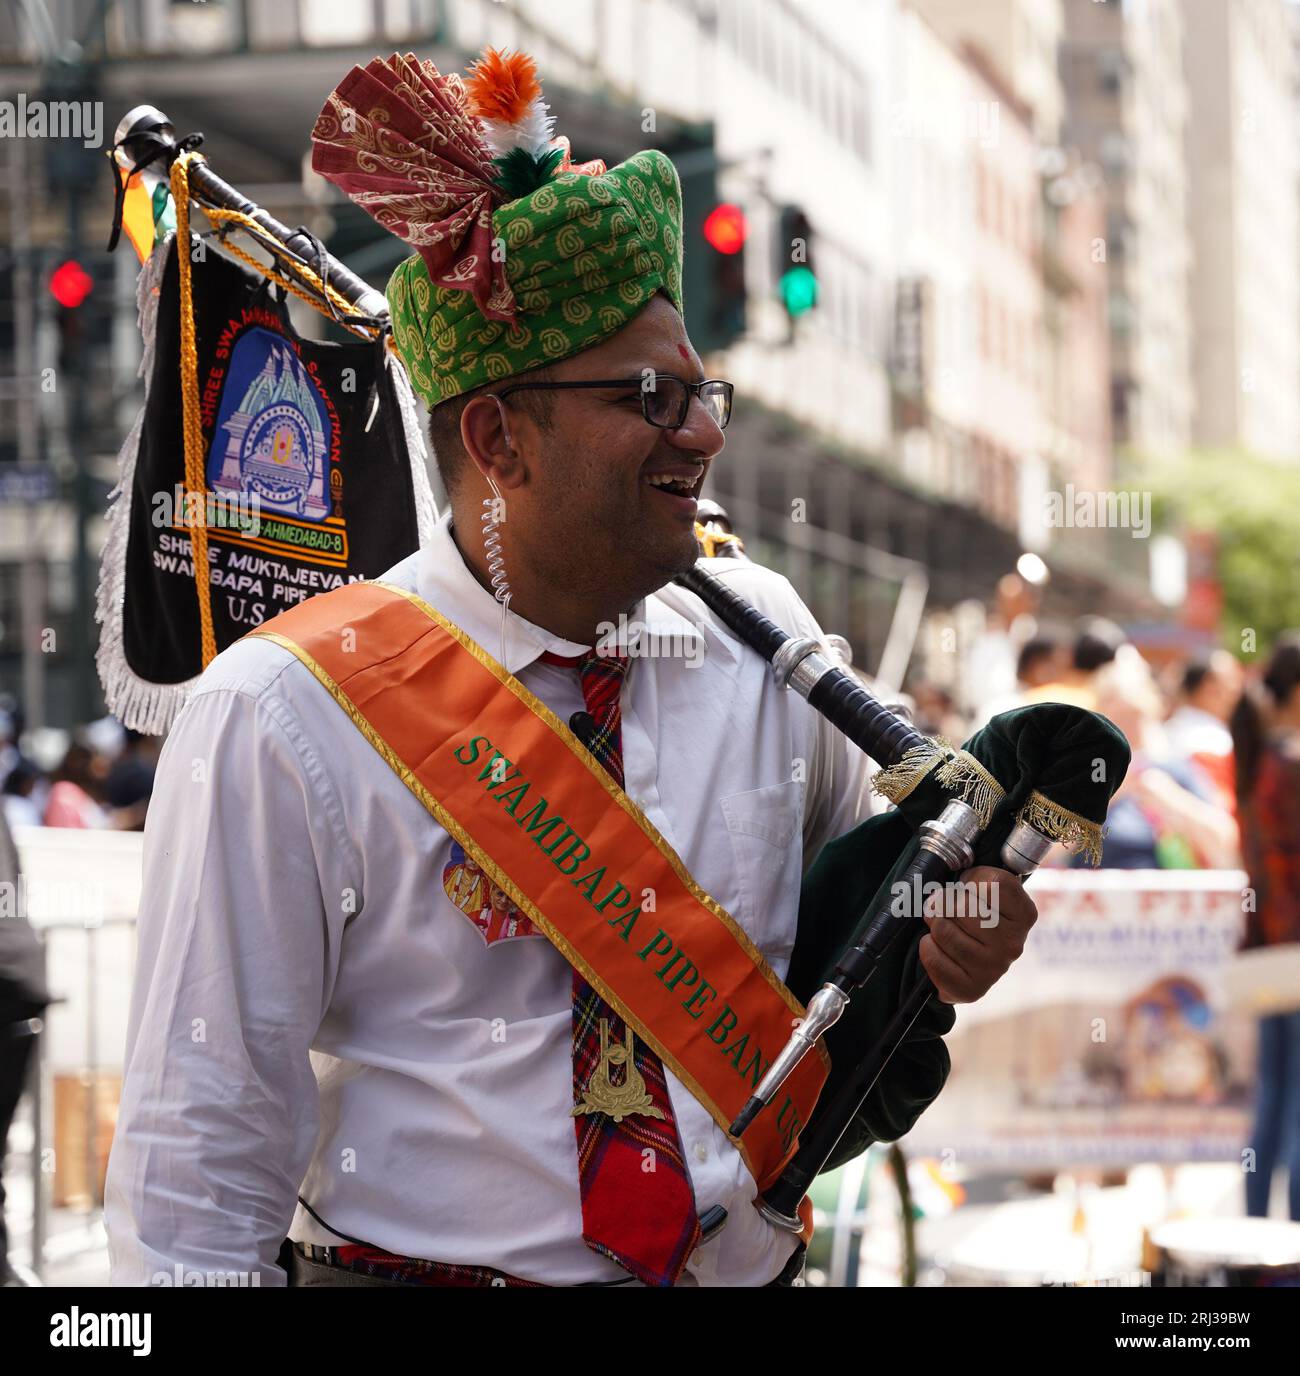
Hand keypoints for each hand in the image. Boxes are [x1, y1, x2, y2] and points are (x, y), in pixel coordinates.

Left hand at [918, 866, 1036, 1003]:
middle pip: (962, 906)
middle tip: (941, 907)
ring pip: (944, 930)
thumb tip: (950, 862)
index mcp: (1025, 914)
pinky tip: (937, 948)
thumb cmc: (972, 916)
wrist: (963, 963)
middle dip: (942, 902)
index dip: (970, 879)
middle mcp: (1015, 943)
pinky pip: (933, 956)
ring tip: (939, 926)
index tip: (966, 886)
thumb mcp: (981, 888)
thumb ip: (975, 874)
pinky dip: (927, 948)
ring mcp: (995, 969)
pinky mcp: (972, 990)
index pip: (994, 884)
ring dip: (933, 925)